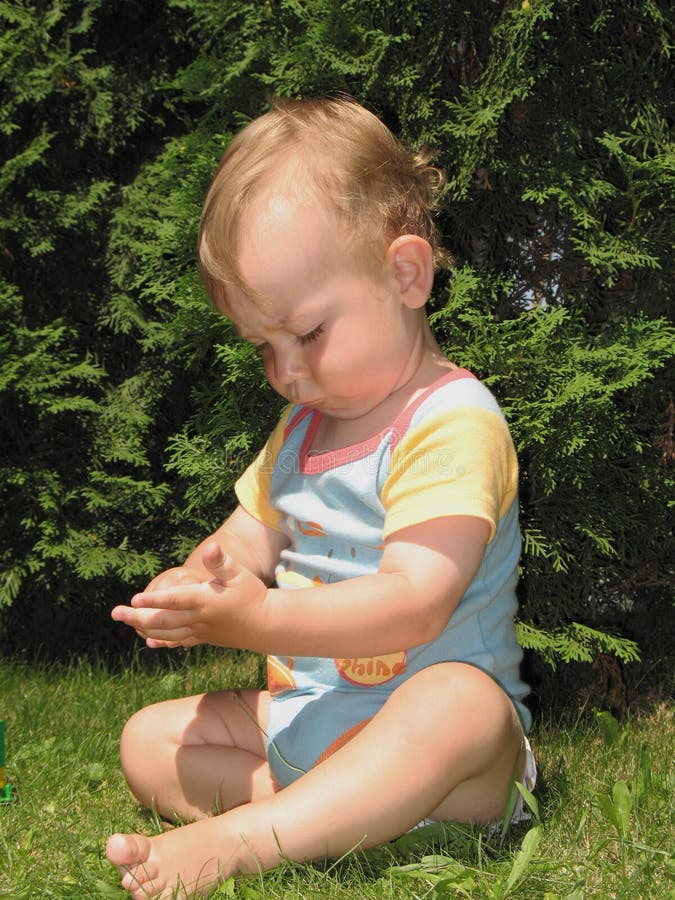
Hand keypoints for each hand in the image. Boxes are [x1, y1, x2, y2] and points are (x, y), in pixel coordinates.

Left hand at [111, 542, 267, 648]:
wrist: (265, 625)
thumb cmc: (252, 595)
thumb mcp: (239, 574)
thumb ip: (221, 562)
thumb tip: (211, 546)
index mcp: (205, 600)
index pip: (175, 600)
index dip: (154, 600)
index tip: (134, 599)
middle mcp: (199, 618)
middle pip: (163, 620)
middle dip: (137, 617)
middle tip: (115, 613)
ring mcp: (200, 631)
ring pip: (167, 632)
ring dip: (144, 628)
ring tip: (126, 623)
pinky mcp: (203, 639)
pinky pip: (179, 642)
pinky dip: (163, 641)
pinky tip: (149, 641)